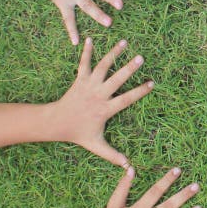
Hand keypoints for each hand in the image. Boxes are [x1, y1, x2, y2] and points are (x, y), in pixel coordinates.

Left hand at [50, 38, 153, 165]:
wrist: (55, 123)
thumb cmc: (78, 133)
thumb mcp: (96, 145)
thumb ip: (112, 155)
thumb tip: (128, 167)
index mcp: (105, 109)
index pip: (126, 99)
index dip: (139, 91)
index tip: (152, 83)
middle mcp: (98, 95)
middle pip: (116, 80)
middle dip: (128, 69)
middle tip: (141, 58)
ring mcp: (88, 86)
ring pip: (102, 67)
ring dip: (113, 54)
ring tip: (124, 42)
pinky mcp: (79, 80)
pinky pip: (83, 64)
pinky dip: (86, 51)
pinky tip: (90, 39)